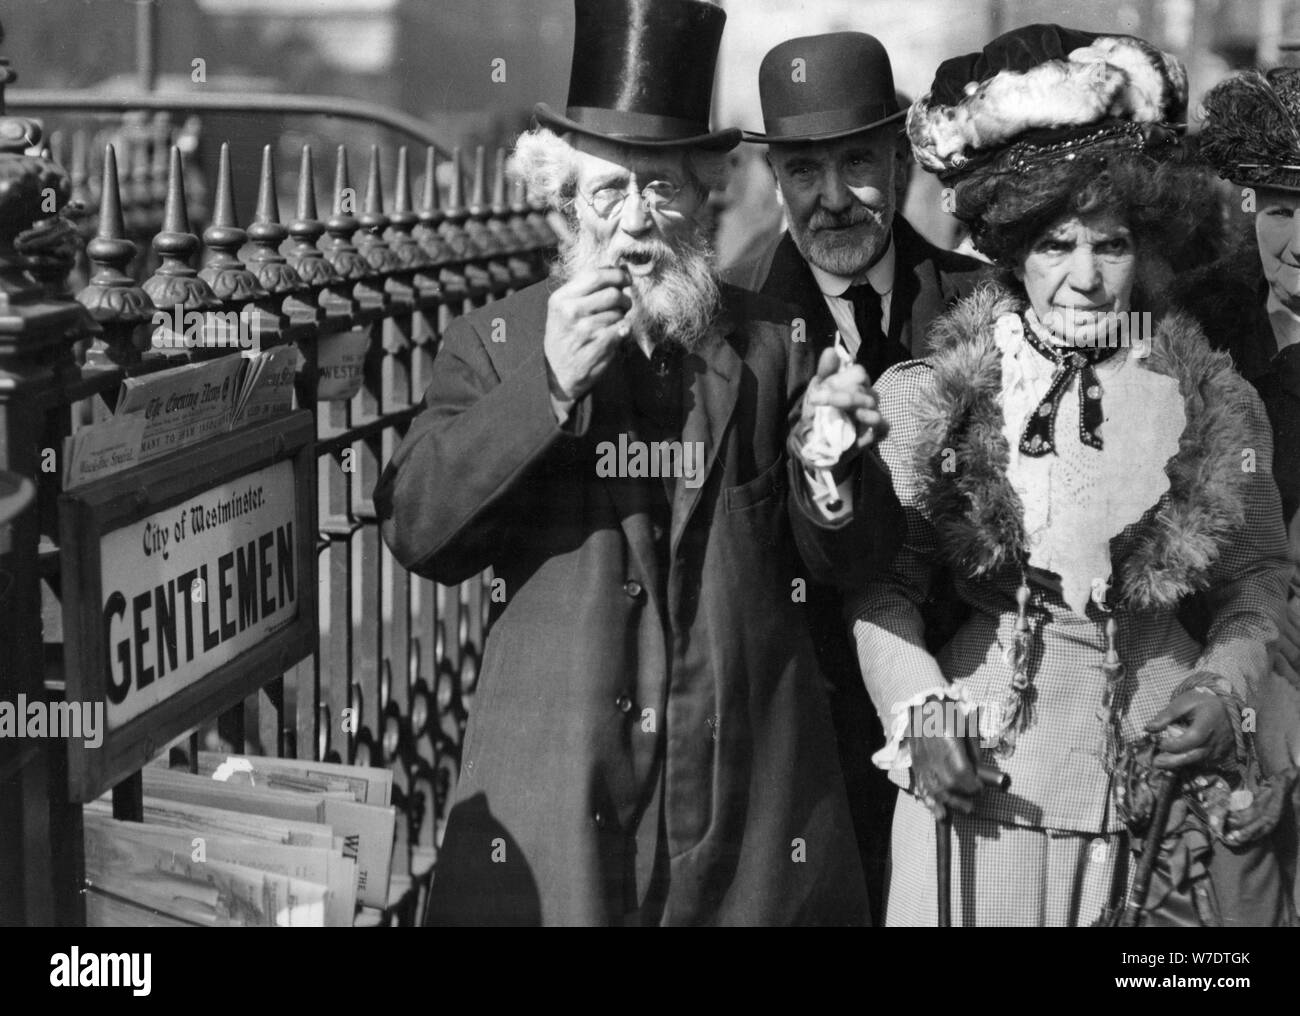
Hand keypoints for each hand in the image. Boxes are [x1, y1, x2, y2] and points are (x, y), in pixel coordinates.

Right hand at [543, 266, 632, 401]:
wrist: (560, 374)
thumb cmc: (565, 337)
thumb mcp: (564, 309)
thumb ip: (588, 288)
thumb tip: (621, 268)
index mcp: (561, 298)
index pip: (596, 275)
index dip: (617, 274)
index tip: (625, 278)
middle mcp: (570, 312)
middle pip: (612, 293)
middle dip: (624, 298)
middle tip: (623, 305)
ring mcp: (584, 331)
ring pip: (619, 313)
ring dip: (621, 317)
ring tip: (611, 324)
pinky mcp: (598, 347)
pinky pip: (623, 329)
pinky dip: (623, 331)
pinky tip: (614, 335)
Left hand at [793, 348, 888, 473]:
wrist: (816, 449)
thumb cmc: (819, 417)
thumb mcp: (816, 394)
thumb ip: (825, 373)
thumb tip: (830, 350)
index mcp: (855, 386)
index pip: (858, 372)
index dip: (840, 378)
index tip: (818, 390)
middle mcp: (866, 398)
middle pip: (862, 387)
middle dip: (838, 392)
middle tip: (816, 399)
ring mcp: (872, 416)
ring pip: (871, 402)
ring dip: (852, 401)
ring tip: (836, 405)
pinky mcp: (874, 435)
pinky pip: (882, 426)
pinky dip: (873, 421)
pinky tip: (859, 417)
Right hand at [909, 715, 981, 820]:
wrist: (919, 706)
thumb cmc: (946, 713)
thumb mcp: (965, 725)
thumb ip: (974, 749)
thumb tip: (980, 770)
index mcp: (947, 741)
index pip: (961, 772)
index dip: (973, 784)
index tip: (980, 787)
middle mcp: (933, 754)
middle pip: (948, 784)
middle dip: (964, 796)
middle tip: (975, 798)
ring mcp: (922, 762)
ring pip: (935, 790)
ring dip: (951, 803)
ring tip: (965, 808)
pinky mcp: (916, 766)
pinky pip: (922, 788)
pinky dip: (930, 803)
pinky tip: (940, 814)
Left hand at [1146, 689, 1235, 769]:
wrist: (1225, 708)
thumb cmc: (1201, 703)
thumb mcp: (1183, 703)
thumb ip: (1166, 716)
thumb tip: (1148, 728)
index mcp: (1208, 722)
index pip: (1193, 738)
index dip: (1176, 744)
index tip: (1159, 743)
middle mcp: (1216, 738)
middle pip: (1195, 755)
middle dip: (1174, 761)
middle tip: (1155, 763)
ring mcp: (1218, 748)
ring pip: (1198, 761)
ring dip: (1179, 763)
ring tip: (1160, 763)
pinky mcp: (1217, 754)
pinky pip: (1202, 761)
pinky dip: (1187, 762)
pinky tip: (1172, 761)